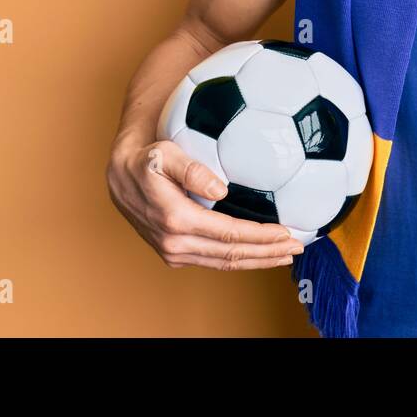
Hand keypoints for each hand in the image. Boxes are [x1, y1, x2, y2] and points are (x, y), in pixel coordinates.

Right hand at [107, 137, 304, 269]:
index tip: (287, 233)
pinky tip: (257, 252)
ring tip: (284, 255)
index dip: (261, 236)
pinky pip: (213, 260)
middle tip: (297, 248)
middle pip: (231, 254)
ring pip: (223, 262)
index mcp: (176, 219)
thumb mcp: (164, 153)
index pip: (230, 234)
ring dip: (257, 260)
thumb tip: (221, 190)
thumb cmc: (146, 157)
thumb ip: (192, 169)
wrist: (119, 174)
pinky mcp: (173, 253)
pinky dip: (238, 258)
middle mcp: (174, 242)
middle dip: (267, 253)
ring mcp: (173, 251)